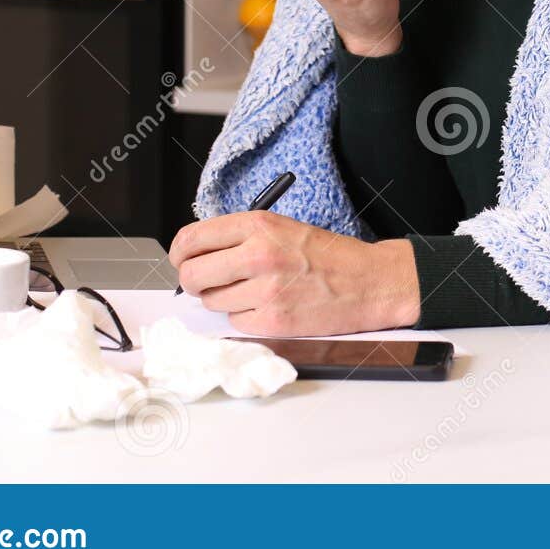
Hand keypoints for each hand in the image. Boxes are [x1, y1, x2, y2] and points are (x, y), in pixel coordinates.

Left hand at [169, 211, 421, 335]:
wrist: (369, 281)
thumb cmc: (327, 255)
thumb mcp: (283, 228)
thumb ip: (241, 237)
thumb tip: (197, 255)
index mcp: (258, 226)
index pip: (192, 239)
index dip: (180, 254)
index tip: (183, 261)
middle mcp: (258, 255)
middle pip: (192, 275)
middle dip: (194, 283)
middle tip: (209, 283)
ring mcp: (265, 290)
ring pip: (212, 302)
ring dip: (224, 301)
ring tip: (252, 292)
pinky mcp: (273, 321)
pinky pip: (235, 323)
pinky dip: (246, 318)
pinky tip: (268, 306)